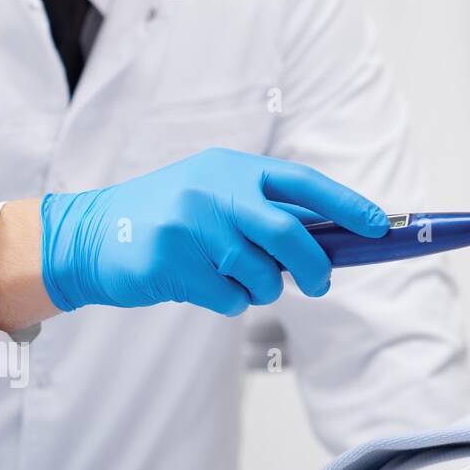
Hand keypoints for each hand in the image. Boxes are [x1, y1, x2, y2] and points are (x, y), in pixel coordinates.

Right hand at [40, 148, 389, 315]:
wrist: (89, 236)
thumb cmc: (169, 220)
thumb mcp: (215, 196)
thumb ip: (266, 211)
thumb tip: (335, 239)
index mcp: (233, 168)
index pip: (303, 184)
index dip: (347, 204)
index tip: (380, 225)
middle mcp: (214, 190)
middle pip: (289, 233)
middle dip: (314, 265)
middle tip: (321, 283)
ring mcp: (191, 224)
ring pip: (260, 274)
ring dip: (260, 288)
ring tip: (233, 278)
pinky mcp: (171, 261)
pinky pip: (228, 297)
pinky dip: (228, 301)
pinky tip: (201, 285)